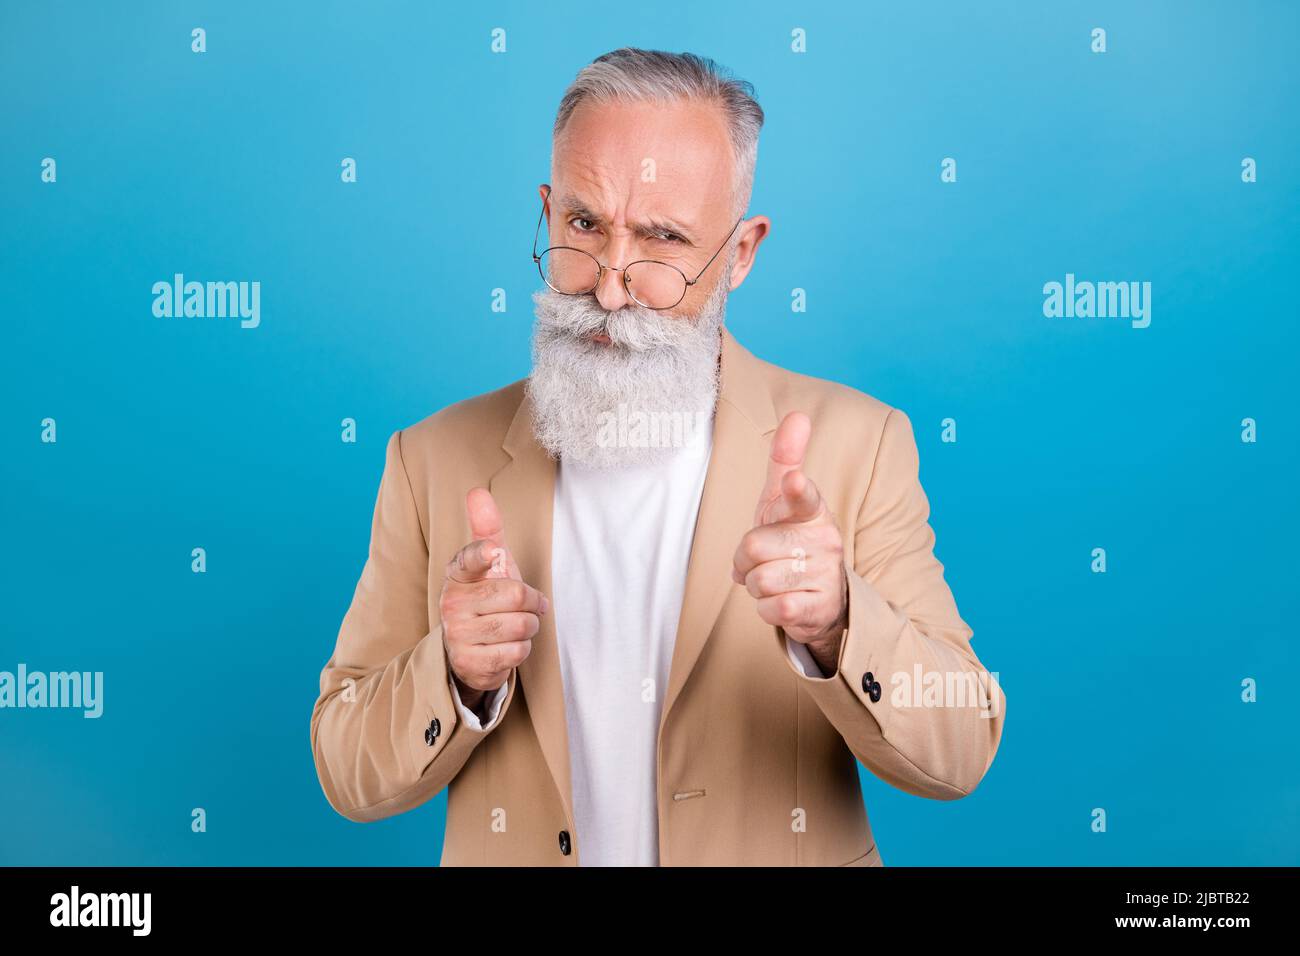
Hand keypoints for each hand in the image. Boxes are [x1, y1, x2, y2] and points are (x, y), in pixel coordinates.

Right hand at [441, 487, 547, 711]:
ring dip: (529, 628)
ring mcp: (457, 634)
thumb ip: (488, 529)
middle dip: (532, 603)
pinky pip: (516, 652)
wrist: (469, 651)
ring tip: (517, 626)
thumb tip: (477, 492)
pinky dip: (522, 650)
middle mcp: (452, 602)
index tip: (492, 553)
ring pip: (520, 626)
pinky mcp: (469, 662)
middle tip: (529, 607)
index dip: (483, 554)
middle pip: (514, 595)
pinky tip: (507, 647)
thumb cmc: (486, 599)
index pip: (470, 558)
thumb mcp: (489, 565)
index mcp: (457, 573)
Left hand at [732, 412, 847, 669]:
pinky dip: (767, 609)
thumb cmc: (794, 540)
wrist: (824, 598)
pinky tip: (783, 602)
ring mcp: (824, 575)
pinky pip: (771, 608)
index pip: (805, 497)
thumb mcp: (784, 500)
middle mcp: (824, 541)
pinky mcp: (818, 608)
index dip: (796, 490)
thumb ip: (787, 459)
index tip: (793, 481)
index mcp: (812, 512)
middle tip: (763, 560)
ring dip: (756, 586)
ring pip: (758, 580)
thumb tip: (798, 414)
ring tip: (775, 581)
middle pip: (753, 545)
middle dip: (746, 559)